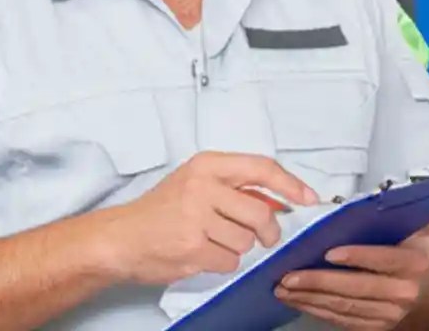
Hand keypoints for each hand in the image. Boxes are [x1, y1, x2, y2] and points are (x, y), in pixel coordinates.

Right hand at [98, 151, 318, 284]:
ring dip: (237, 248)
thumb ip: (235, 187)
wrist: (119, 238)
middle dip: (268, 232)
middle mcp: (203, 186)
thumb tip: (281, 201)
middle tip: (264, 237)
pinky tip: (201, 254)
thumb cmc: (161, 210)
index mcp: (207, 165)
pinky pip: (230, 261)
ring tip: (211, 241)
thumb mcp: (196, 183)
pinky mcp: (192, 248)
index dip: (291, 185)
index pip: (262, 169)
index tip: (309, 198)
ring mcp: (196, 218)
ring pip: (247, 241)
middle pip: (262, 214)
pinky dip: (222, 263)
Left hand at [275, 231, 428, 329]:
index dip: (358, 258)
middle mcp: (403, 292)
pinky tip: (294, 299)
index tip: (329, 252)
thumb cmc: (415, 245)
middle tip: (289, 274)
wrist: (425, 286)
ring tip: (283, 286)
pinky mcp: (373, 326)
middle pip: (357, 288)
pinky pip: (340, 320)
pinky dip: (315, 310)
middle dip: (321, 282)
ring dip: (311, 298)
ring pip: (344, 306)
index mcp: (415, 263)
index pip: (385, 260)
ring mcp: (387, 313)